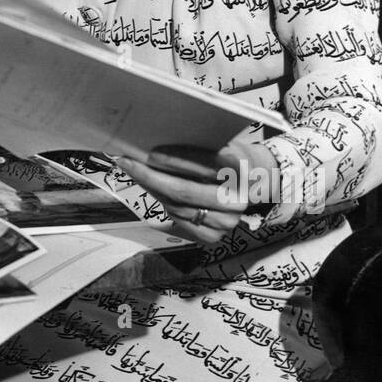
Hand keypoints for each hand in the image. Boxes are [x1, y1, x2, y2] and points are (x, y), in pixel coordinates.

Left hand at [114, 139, 279, 244]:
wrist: (255, 182)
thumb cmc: (229, 155)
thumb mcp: (222, 144)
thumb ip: (199, 146)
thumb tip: (156, 143)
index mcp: (241, 173)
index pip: (204, 164)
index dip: (175, 159)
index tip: (149, 152)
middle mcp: (236, 201)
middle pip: (184, 191)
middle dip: (150, 176)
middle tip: (127, 161)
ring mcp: (225, 223)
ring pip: (176, 207)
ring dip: (151, 188)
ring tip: (134, 171)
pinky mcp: (213, 237)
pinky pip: (178, 221)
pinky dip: (162, 204)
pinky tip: (151, 189)